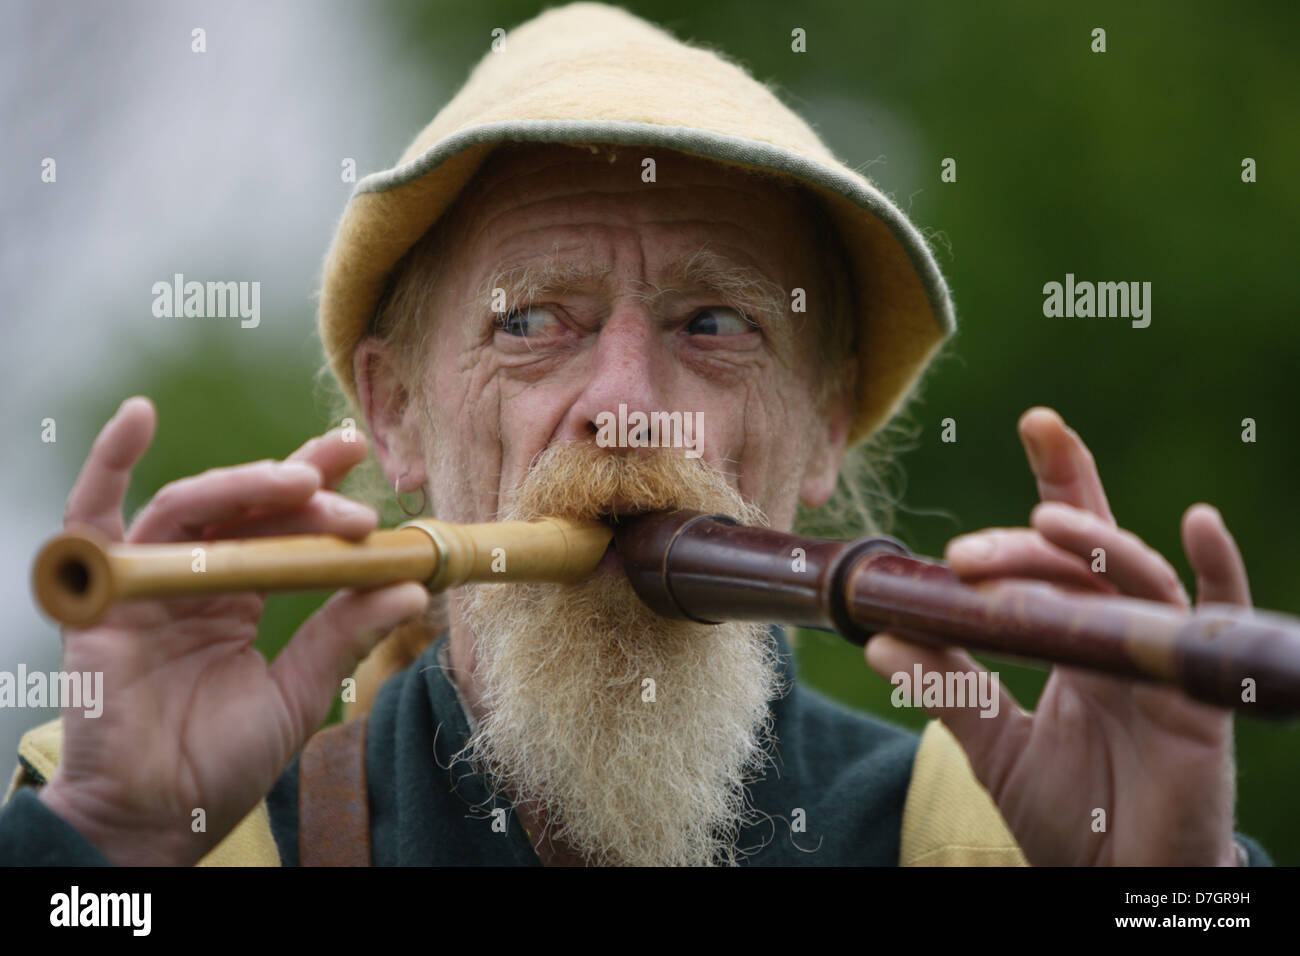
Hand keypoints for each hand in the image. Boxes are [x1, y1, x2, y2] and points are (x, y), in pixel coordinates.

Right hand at [37, 397, 428, 864]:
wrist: (160, 819)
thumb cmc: (224, 760)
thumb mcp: (300, 691)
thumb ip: (345, 634)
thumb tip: (412, 584)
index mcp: (240, 593)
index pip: (281, 522)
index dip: (318, 485)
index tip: (361, 453)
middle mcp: (196, 576)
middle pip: (244, 507)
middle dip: (299, 486)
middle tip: (352, 491)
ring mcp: (148, 581)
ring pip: (192, 506)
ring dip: (244, 485)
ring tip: (301, 481)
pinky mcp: (102, 596)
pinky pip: (91, 518)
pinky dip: (108, 462)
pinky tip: (137, 416)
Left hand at [864, 406, 1246, 865]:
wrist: (1119, 887)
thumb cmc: (1072, 817)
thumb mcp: (994, 747)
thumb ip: (949, 690)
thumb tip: (883, 637)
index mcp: (1073, 636)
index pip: (1064, 546)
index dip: (1058, 481)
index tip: (1036, 419)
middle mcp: (1118, 634)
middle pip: (1088, 555)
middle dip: (1036, 531)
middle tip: (967, 550)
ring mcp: (1159, 659)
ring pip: (1135, 579)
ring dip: (1095, 547)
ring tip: (1052, 524)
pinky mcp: (1197, 699)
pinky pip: (1217, 622)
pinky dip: (1214, 570)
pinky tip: (1197, 523)